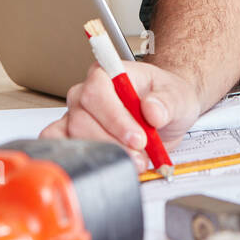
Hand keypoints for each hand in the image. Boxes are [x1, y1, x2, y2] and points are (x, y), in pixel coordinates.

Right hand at [40, 61, 200, 170]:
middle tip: (140, 157)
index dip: (115, 118)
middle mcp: (86, 93)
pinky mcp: (73, 138)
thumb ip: (167, 101)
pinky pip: (60, 149)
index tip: (139, 138)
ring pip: (72, 138)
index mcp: (109, 73)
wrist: (166, 114)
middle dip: (113, 143)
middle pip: (82, 119)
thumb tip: (153, 110)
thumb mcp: (178, 96)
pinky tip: (104, 166)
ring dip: (102, 156)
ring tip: (132, 162)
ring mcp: (76, 116)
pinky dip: (79, 163)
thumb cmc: (166, 98)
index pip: (97, 92)